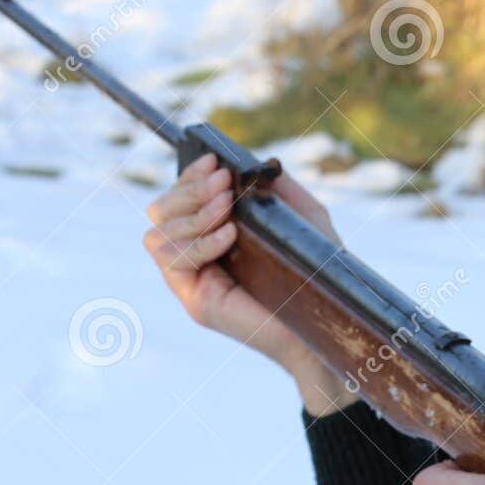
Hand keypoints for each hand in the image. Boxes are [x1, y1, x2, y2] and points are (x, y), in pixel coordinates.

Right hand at [142, 152, 358, 416]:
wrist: (326, 324)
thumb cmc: (317, 275)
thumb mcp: (302, 220)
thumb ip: (278, 190)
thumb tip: (253, 163)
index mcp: (211, 234)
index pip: (178, 198)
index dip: (190, 176)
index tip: (213, 160)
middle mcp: (196, 257)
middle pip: (159, 211)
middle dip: (189, 191)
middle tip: (223, 184)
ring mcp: (192, 281)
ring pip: (158, 235)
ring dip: (192, 215)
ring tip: (228, 210)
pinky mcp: (197, 302)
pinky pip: (175, 262)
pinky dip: (201, 243)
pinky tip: (230, 236)